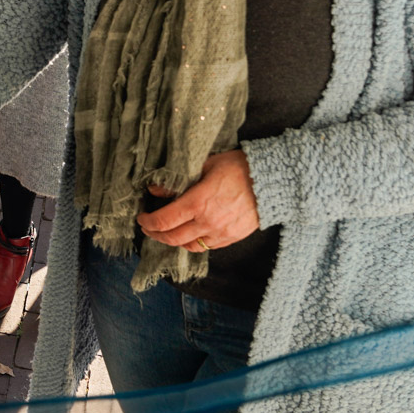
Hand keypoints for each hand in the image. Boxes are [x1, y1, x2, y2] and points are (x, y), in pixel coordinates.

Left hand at [137, 150, 260, 253]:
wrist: (272, 181)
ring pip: (189, 246)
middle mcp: (207, 222)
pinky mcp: (232, 238)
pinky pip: (207, 247)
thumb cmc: (238, 168)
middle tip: (148, 228)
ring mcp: (221, 233)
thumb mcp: (204, 165)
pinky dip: (195, 242)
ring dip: (174, 241)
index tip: (141, 218)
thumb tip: (155, 189)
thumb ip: (177, 180)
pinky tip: (191, 233)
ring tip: (168, 231)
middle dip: (155, 235)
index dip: (147, 223)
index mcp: (197, 202)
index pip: (163, 221)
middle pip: (172, 238)